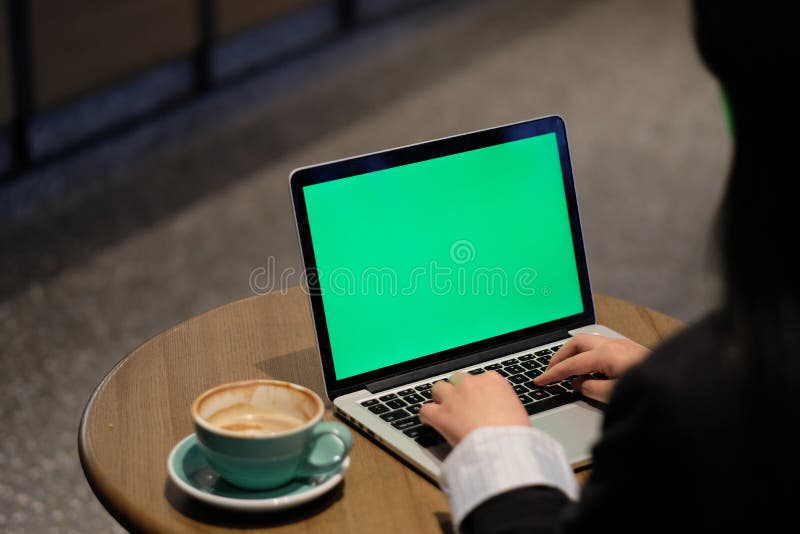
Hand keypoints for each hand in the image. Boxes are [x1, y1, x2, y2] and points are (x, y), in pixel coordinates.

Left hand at [419, 371, 529, 445]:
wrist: (503, 446)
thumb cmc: (515, 433)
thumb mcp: (517, 411)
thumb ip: (503, 404)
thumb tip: (499, 412)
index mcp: (493, 380)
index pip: (480, 378)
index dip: (477, 391)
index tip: (478, 401)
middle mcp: (471, 383)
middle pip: (457, 379)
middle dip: (458, 391)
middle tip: (461, 407)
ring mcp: (453, 397)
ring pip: (438, 388)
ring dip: (440, 399)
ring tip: (445, 412)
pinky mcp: (440, 414)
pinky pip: (425, 410)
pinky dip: (427, 417)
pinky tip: (430, 423)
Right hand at [534, 334, 650, 402]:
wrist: (681, 384)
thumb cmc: (651, 389)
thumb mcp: (614, 395)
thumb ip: (591, 388)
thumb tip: (579, 383)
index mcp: (607, 354)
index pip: (572, 363)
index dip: (554, 373)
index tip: (540, 381)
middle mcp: (614, 344)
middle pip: (577, 342)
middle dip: (560, 355)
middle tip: (549, 370)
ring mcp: (623, 344)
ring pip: (589, 341)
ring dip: (573, 353)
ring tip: (566, 368)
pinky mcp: (630, 349)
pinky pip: (600, 345)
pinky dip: (587, 353)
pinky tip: (589, 367)